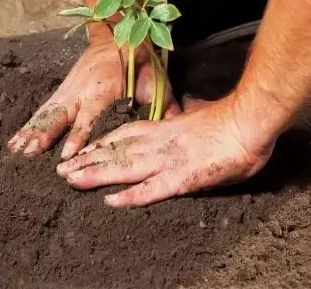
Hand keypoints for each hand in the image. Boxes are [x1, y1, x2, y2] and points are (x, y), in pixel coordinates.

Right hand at [7, 38, 179, 159]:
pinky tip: (15, 143)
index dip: (79, 135)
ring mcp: (68, 90)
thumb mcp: (156, 81)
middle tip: (32, 151)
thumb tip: (176, 130)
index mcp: (104, 90)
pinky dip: (29, 125)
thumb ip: (165, 107)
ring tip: (18, 151)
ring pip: (48, 114)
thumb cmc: (140, 62)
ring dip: (33, 131)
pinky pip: (43, 111)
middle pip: (61, 115)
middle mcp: (81, 91)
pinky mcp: (62, 92)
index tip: (68, 154)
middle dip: (46, 134)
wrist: (118, 35)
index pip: (90, 117)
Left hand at [55, 95, 276, 206]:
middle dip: (88, 161)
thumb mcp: (200, 113)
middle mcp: (159, 143)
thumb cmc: (228, 120)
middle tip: (63, 171)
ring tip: (72, 181)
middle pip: (117, 151)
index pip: (125, 135)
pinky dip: (131, 196)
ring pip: (125, 167)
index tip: (83, 150)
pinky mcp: (181, 178)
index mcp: (164, 128)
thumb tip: (187, 109)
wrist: (247, 122)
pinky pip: (152, 189)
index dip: (102, 144)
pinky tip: (111, 201)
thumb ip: (187, 114)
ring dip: (97, 174)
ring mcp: (168, 160)